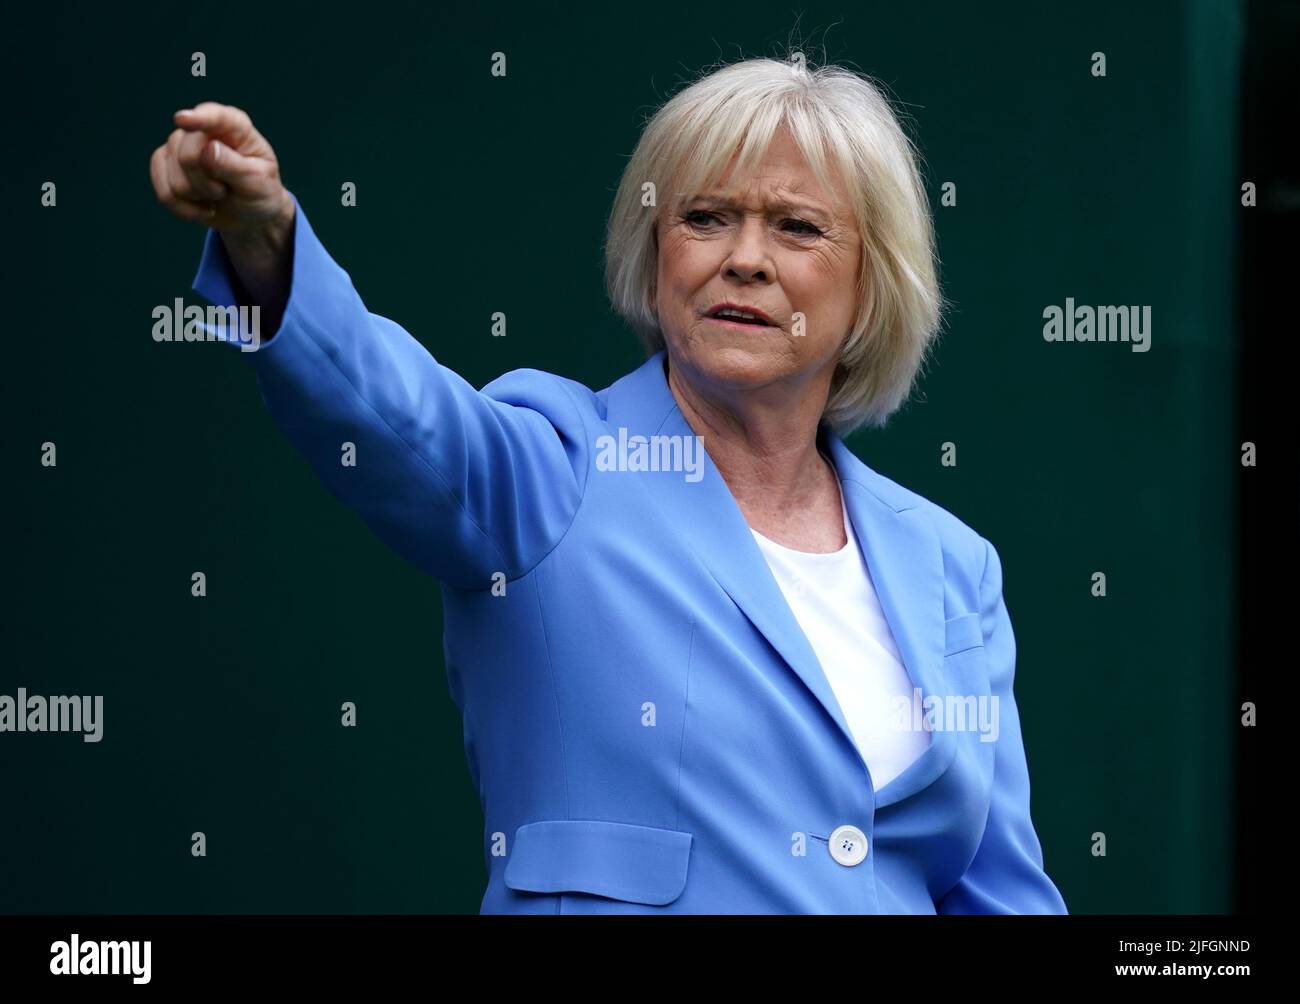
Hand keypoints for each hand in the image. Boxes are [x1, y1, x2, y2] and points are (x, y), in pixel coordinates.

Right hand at [149, 102, 293, 240]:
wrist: (250, 214)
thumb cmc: (260, 192)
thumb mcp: (258, 182)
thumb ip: (234, 165)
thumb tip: (208, 149)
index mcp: (235, 127)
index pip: (215, 117)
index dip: (198, 118)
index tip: (182, 120)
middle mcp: (203, 129)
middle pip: (187, 156)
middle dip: (208, 184)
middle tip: (226, 189)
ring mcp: (180, 145)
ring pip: (174, 179)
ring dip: (199, 197)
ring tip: (218, 194)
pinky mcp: (165, 165)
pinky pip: (164, 193)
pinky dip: (185, 209)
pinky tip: (203, 207)